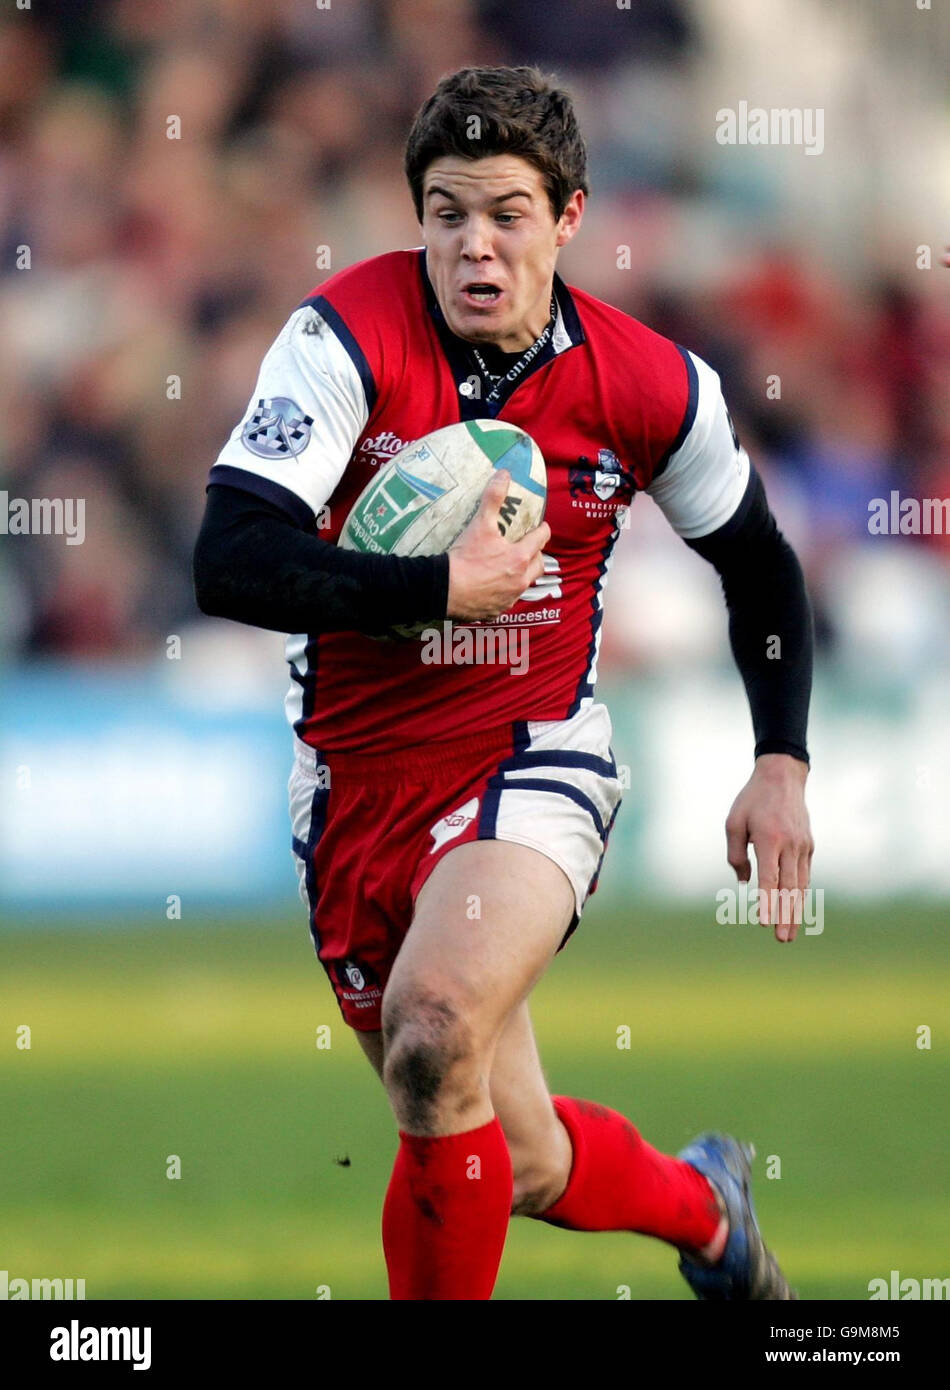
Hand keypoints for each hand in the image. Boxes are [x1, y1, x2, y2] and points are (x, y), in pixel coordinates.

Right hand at [446, 470, 549, 620]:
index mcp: (520, 558)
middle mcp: (520, 580)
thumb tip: (504, 474)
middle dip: (536, 555)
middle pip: (539, 565)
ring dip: (522, 574)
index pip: (541, 539)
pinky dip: (504, 592)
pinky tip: (493, 586)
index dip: (542, 530)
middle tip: (527, 547)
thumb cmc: (465, 557)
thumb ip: (493, 498)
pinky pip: (507, 600)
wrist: (444, 589)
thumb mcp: (480, 524)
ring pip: (524, 584)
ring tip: (511, 566)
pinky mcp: (496, 611)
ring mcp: (509, 598)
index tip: (540, 526)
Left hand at [725, 753, 813, 942]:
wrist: (782, 777)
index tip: (763, 922)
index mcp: (769, 839)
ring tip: (790, 934)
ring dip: (795, 911)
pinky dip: (801, 895)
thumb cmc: (752, 800)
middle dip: (784, 915)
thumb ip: (736, 854)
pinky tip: (796, 910)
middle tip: (781, 939)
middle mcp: (789, 845)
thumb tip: (745, 882)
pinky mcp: (809, 846)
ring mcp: (802, 846)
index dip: (766, 902)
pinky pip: (804, 875)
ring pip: (800, 885)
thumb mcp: (734, 822)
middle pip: (788, 888)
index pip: (768, 878)